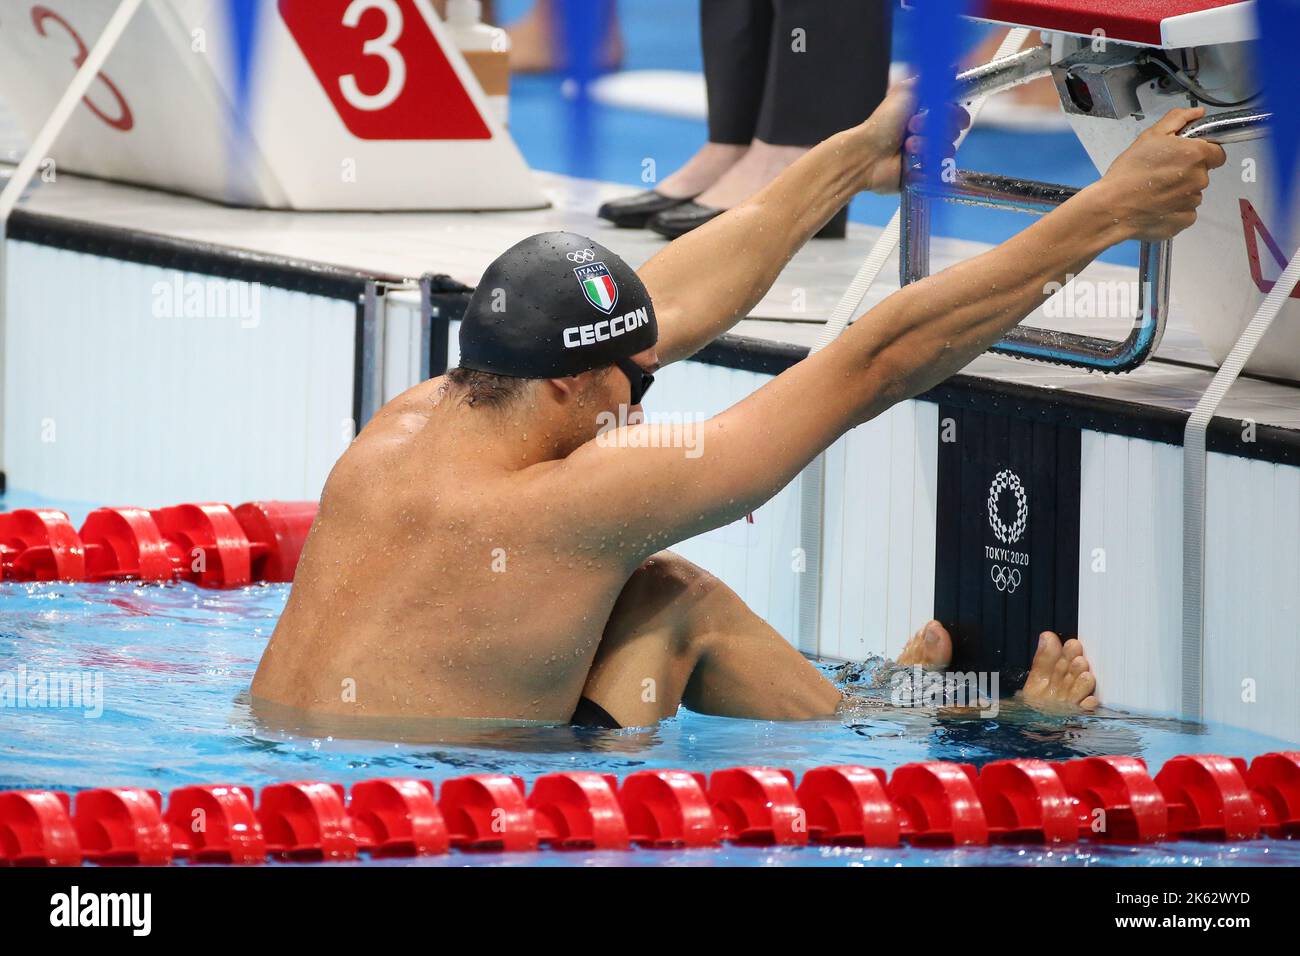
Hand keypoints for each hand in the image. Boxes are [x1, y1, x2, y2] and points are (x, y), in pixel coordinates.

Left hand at [855, 81, 968, 193]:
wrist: (867, 153)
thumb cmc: (883, 122)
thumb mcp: (905, 92)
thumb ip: (930, 80)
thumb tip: (953, 67)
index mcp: (928, 115)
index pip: (956, 114)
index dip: (955, 114)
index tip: (945, 112)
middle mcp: (930, 134)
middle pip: (954, 132)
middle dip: (935, 128)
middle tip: (912, 126)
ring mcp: (928, 155)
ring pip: (948, 150)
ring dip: (927, 144)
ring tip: (907, 146)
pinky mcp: (924, 173)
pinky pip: (940, 169)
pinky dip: (927, 163)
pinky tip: (911, 159)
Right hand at [1093, 107, 1226, 241]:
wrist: (1111, 207)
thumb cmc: (1129, 171)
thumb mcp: (1150, 136)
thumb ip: (1178, 119)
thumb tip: (1198, 114)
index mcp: (1196, 155)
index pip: (1217, 153)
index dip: (1201, 153)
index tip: (1183, 156)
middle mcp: (1200, 179)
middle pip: (1202, 174)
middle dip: (1186, 172)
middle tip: (1160, 174)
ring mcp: (1193, 203)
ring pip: (1192, 194)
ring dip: (1179, 192)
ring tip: (1153, 192)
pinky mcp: (1184, 221)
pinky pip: (1184, 212)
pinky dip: (1173, 210)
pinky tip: (1155, 207)